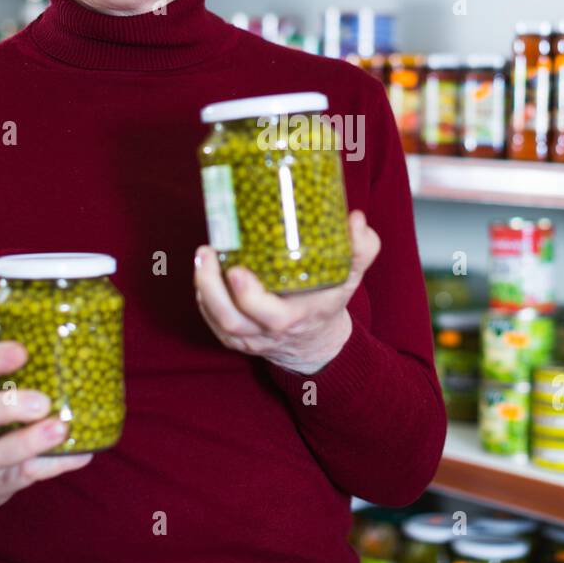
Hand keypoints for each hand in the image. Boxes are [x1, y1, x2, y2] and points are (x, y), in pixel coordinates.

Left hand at [194, 210, 381, 374]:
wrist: (315, 342)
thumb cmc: (328, 302)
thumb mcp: (350, 278)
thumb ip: (360, 250)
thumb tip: (356, 220)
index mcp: (295, 319)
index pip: (270, 317)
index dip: (249, 297)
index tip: (237, 269)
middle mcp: (268, 333)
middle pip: (232, 320)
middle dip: (213, 288)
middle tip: (208, 252)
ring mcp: (248, 338)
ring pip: (218, 320)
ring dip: (204, 288)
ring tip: (203, 254)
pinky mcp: (234, 338)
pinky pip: (211, 321)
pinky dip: (204, 297)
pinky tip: (204, 271)